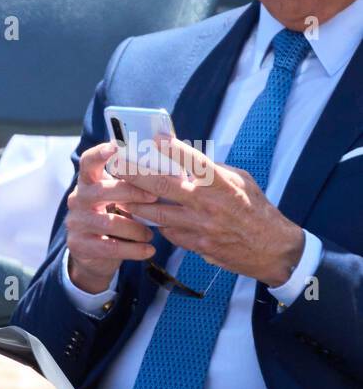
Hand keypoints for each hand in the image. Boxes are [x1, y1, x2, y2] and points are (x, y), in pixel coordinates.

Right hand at [65, 141, 158, 293]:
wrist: (93, 253)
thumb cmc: (115, 216)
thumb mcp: (120, 197)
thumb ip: (134, 184)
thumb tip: (173, 172)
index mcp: (88, 182)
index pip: (88, 162)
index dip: (100, 153)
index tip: (116, 146)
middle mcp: (77, 199)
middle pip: (101, 191)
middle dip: (131, 193)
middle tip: (154, 197)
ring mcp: (76, 222)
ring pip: (109, 222)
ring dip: (135, 228)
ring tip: (150, 234)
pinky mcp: (79, 245)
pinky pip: (110, 247)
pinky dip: (133, 249)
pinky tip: (148, 250)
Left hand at [118, 136, 304, 286]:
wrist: (271, 249)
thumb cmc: (255, 209)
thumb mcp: (241, 181)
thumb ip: (213, 171)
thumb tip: (186, 159)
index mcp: (223, 184)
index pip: (195, 162)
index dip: (175, 149)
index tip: (155, 139)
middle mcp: (209, 205)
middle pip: (164, 188)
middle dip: (136, 176)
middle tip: (117, 167)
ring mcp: (200, 227)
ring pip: (157, 214)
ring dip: (136, 204)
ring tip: (119, 195)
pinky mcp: (196, 245)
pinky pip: (168, 232)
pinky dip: (156, 224)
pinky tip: (144, 217)